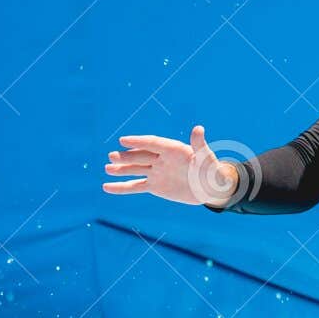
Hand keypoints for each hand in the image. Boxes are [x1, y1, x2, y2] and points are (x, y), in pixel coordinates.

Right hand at [102, 125, 238, 206]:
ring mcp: (157, 172)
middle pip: (141, 156)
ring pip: (135, 170)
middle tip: (112, 156)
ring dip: (121, 169)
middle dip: (127, 156)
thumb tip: (198, 128)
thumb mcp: (207, 158)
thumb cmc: (211, 170)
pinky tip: (107, 187)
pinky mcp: (155, 186)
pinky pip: (135, 186)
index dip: (139, 141)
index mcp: (173, 149)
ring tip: (107, 169)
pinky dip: (121, 187)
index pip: (153, 143)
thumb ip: (200, 144)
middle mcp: (161, 159)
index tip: (124, 140)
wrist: (212, 189)